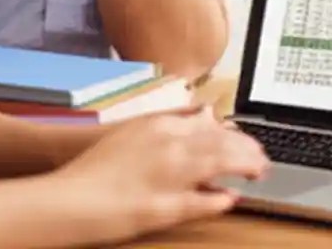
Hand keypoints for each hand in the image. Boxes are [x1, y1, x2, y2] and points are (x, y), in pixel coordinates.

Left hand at [54, 112, 267, 242]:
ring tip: (236, 143)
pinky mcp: (139, 126)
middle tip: (258, 158)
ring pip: (202, 122)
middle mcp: (173, 136)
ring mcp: (155, 127)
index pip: (230, 155)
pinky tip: (202, 123)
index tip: (262, 171)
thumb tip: (229, 196)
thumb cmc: (114, 214)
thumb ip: (201, 203)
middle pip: (220, 135)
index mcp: (182, 160)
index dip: (251, 162)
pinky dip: (198, 121)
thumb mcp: (165, 215)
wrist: (69, 201)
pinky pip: (179, 116)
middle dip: (243, 146)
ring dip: (224, 132)